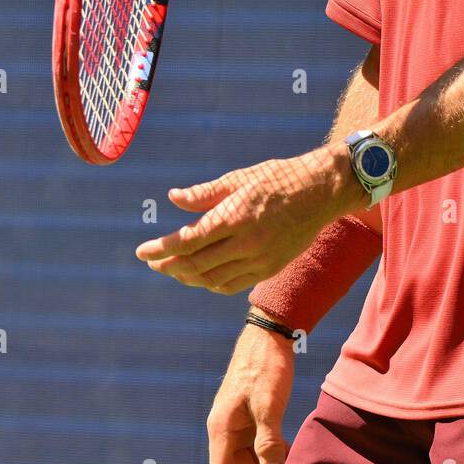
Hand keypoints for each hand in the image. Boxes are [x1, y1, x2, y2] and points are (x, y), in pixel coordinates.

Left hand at [135, 147, 357, 293]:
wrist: (321, 193)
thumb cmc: (278, 178)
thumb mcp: (239, 178)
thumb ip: (205, 194)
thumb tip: (173, 198)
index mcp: (235, 216)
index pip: (187, 240)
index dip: (161, 248)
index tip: (142, 252)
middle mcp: (246, 242)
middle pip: (195, 264)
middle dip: (168, 265)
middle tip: (153, 262)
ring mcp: (259, 259)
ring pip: (211, 278)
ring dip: (187, 277)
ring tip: (172, 270)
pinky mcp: (269, 268)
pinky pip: (232, 285)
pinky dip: (210, 283)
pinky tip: (200, 276)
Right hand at [208, 325, 294, 463]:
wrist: (269, 334)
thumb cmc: (266, 367)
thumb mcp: (268, 404)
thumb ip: (268, 441)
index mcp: (221, 427)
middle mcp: (225, 428)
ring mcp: (237, 421)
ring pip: (250, 457)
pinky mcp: (250, 414)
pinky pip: (258, 443)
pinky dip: (272, 453)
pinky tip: (291, 455)